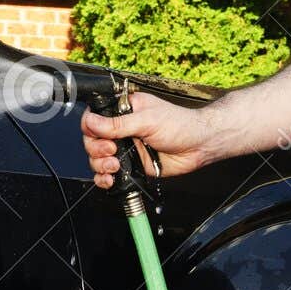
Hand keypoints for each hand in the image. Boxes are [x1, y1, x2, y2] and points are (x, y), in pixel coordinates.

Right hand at [80, 93, 211, 190]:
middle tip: (112, 150)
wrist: (199, 146)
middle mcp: (122, 129)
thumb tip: (91, 121)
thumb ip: (117, 124)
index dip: (91, 128)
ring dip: (100, 165)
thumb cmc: (180, 125)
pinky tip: (111, 179)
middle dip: (96, 149)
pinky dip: (105, 179)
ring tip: (114, 166)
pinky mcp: (132, 166)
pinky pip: (110, 174)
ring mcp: (126, 148)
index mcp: (124, 110)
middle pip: (92, 141)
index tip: (99, 135)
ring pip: (98, 159)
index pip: (94, 117)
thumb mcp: (147, 120)